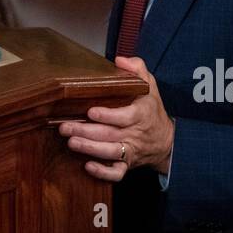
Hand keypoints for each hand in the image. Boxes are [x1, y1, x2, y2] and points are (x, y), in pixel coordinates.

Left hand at [58, 56, 174, 181]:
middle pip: (110, 135)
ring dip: (89, 149)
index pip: (125, 117)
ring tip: (71, 143)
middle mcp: (134, 134)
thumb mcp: (150, 85)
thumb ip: (137, 69)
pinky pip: (117, 173)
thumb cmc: (152, 110)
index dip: (108, 115)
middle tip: (66, 127)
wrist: (167, 142)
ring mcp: (130, 150)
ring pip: (110, 153)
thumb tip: (119, 59)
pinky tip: (87, 166)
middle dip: (86, 132)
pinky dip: (103, 173)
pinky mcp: (127, 164)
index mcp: (141, 113)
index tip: (91, 111)